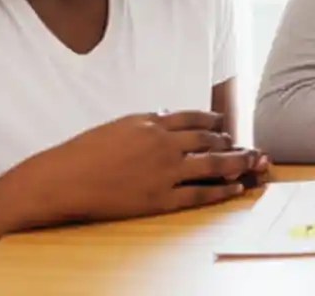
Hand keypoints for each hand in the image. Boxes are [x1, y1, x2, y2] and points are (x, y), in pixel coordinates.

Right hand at [5, 110, 263, 225]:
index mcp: (151, 123)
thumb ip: (147, 120)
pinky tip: (236, 188)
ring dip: (237, 163)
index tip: (225, 124)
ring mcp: (163, 172)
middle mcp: (163, 144)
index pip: (194, 118)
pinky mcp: (160, 199)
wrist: (61, 181)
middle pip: (209, 140)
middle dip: (230, 142)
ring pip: (212, 165)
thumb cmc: (83, 153)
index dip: (214, 121)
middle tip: (245, 145)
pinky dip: (222, 191)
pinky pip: (200, 194)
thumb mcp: (118, 125)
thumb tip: (168, 114)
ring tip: (252, 162)